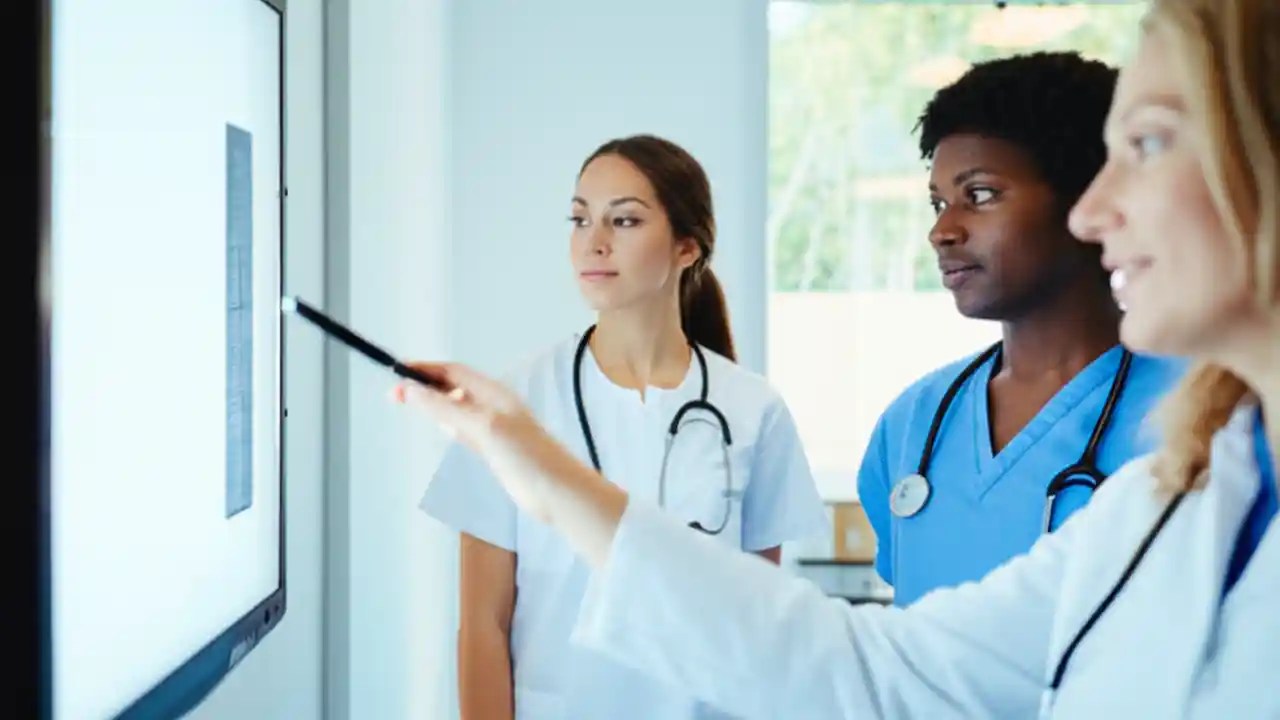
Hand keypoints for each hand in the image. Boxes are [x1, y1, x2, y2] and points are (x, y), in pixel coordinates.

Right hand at [393, 361, 627, 565]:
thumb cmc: (527, 456)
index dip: (424, 370)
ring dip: (435, 404)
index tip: (396, 372)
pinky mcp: (495, 451)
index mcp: (494, 393)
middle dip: (424, 387)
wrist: (558, 492)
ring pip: (458, 409)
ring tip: (409, 404)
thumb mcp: (482, 426)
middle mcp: (494, 407)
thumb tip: (411, 391)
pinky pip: (467, 430)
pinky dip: (450, 425)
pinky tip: (443, 428)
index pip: (452, 372)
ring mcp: (495, 429)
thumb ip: (446, 408)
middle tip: (394, 395)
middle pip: (453, 388)